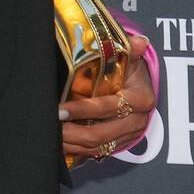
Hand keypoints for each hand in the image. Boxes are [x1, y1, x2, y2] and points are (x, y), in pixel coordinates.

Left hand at [60, 35, 155, 159]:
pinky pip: (100, 152)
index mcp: (140, 99)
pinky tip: (63, 146)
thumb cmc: (132, 69)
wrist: (141, 85)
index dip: (83, 110)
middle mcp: (137, 121)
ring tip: (53, 137)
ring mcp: (130, 135)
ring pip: (100, 146)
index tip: (60, 110)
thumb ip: (129, 49)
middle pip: (102, 133)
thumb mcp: (130, 57)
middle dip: (74, 133)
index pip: (107, 107)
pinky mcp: (122, 143)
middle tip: (52, 126)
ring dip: (74, 144)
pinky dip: (80, 151)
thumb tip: (139, 41)